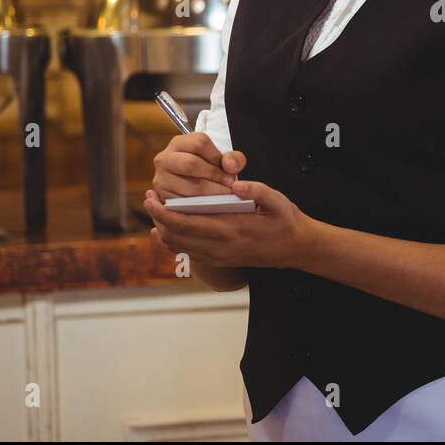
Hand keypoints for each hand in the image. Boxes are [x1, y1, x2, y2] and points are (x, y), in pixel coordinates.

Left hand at [144, 179, 312, 269]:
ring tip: (155, 213)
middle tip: (147, 200)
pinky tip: (168, 232)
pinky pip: (190, 254)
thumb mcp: (278, 200)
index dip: (163, 212)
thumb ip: (257, 189)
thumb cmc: (286, 222)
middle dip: (157, 218)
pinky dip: (174, 243)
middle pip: (177, 236)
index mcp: (232, 228)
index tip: (151, 198)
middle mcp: (221, 245)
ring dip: (163, 231)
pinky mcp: (221, 260)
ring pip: (180, 247)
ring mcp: (220, 256)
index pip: (186, 223)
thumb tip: (236, 184)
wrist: (297, 248)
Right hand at [152, 132, 245, 200]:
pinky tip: (214, 205)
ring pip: (189, 187)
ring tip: (226, 196)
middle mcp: (165, 158)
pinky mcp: (163, 198)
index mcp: (179, 143)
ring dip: (212, 194)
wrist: (190, 186)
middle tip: (230, 185)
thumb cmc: (208, 170)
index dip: (217, 156)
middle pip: (191, 164)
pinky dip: (203, 206)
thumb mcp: (222, 160)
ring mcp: (161, 179)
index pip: (199, 143)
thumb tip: (230, 166)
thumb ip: (233, 159)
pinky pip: (185, 204)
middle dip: (215, 176)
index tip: (230, 170)